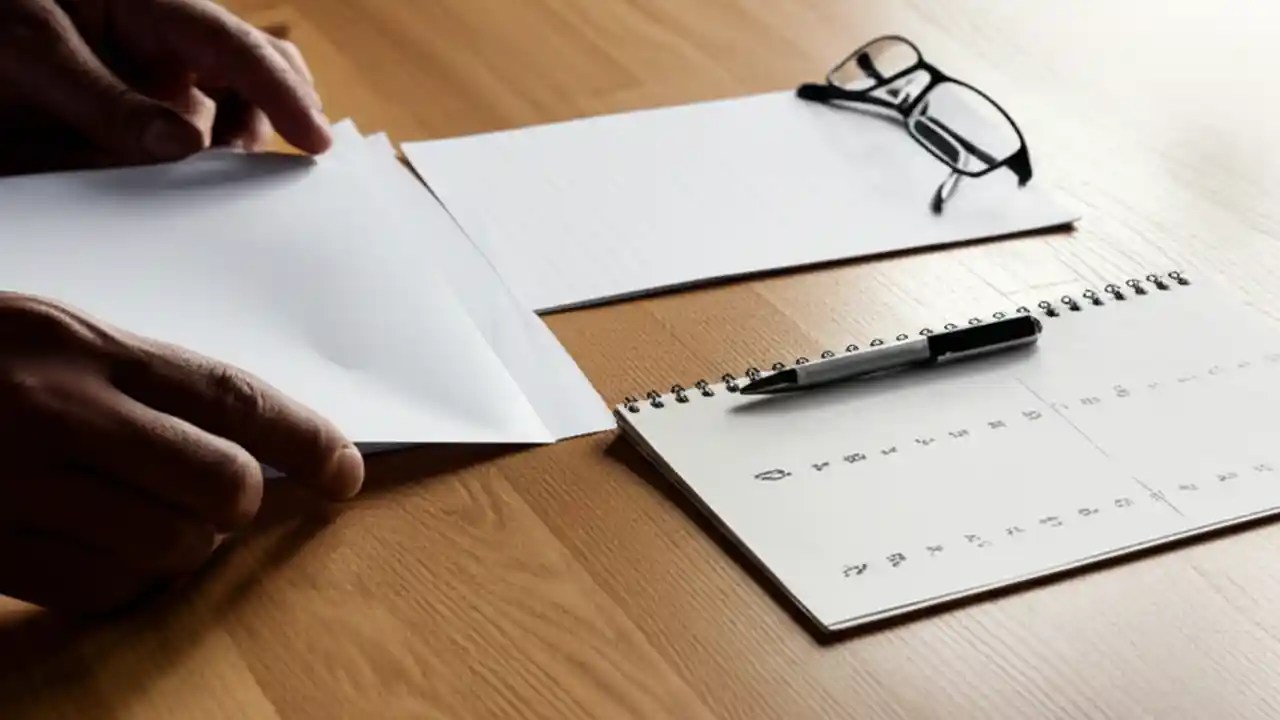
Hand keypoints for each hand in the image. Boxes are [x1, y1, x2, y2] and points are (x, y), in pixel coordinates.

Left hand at [0, 0, 329, 173]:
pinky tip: (198, 186)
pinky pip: (198, 132)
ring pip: (236, 103)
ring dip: (242, 143)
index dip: (283, 93)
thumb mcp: (28, 52)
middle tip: (292, 165)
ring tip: (223, 186)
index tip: (316, 140)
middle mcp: (167, 36)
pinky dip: (210, 160)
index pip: (236, 47)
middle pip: (259, 64)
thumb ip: (102, 100)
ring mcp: (160, 69)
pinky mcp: (146, 104)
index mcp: (150, 6)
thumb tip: (183, 147)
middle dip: (284, 109)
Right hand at [0, 293, 364, 613]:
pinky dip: (123, 585)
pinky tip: (99, 553)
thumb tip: (242, 439)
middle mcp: (60, 411)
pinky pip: (100, 590)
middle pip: (221, 483)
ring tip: (146, 521)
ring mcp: (17, 485)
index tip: (345, 471)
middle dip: (239, 504)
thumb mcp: (44, 334)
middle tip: (221, 500)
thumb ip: (134, 379)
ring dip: (182, 549)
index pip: (234, 397)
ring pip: (169, 547)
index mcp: (84, 345)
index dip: (308, 439)